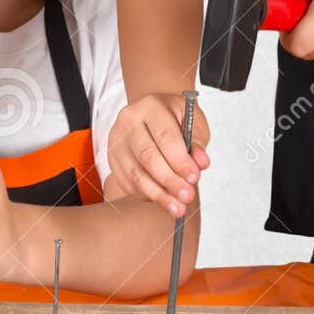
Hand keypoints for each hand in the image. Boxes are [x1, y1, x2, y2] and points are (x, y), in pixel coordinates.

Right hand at [108, 94, 210, 217]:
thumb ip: (197, 143)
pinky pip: (128, 183)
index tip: (194, 177)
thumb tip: (200, 163)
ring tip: (177, 207)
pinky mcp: (113, 158)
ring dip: (158, 194)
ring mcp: (117, 140)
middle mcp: (129, 120)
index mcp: (151, 106)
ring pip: (136, 173)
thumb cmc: (176, 118)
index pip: (165, 135)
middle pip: (148, 156)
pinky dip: (147, 195)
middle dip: (169, 180)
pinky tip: (163, 200)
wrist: (155, 115)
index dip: (180, 159)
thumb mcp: (193, 122)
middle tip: (187, 196)